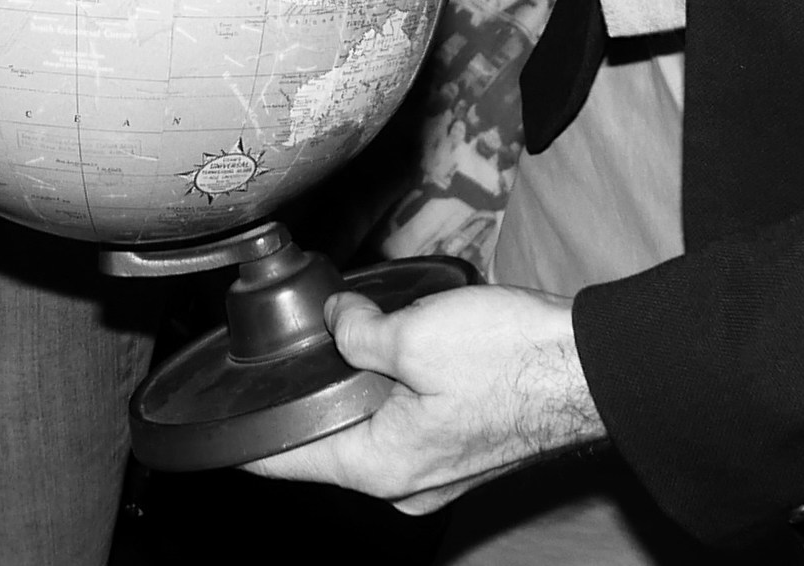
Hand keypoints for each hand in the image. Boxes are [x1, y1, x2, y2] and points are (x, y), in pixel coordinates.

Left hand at [242, 285, 603, 512]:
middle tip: (290, 346)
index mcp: (381, 467)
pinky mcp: (459, 448)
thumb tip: (339, 322)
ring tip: (345, 338)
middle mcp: (404, 482)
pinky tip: (395, 347)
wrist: (588, 369)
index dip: (246, 440)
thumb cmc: (510, 361)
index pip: (286, 463)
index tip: (215, 426)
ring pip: (368, 428)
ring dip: (355, 386)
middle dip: (309, 394)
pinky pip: (403, 422)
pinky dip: (390, 389)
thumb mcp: (413, 336)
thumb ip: (357, 334)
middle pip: (326, 443)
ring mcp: (434, 470)